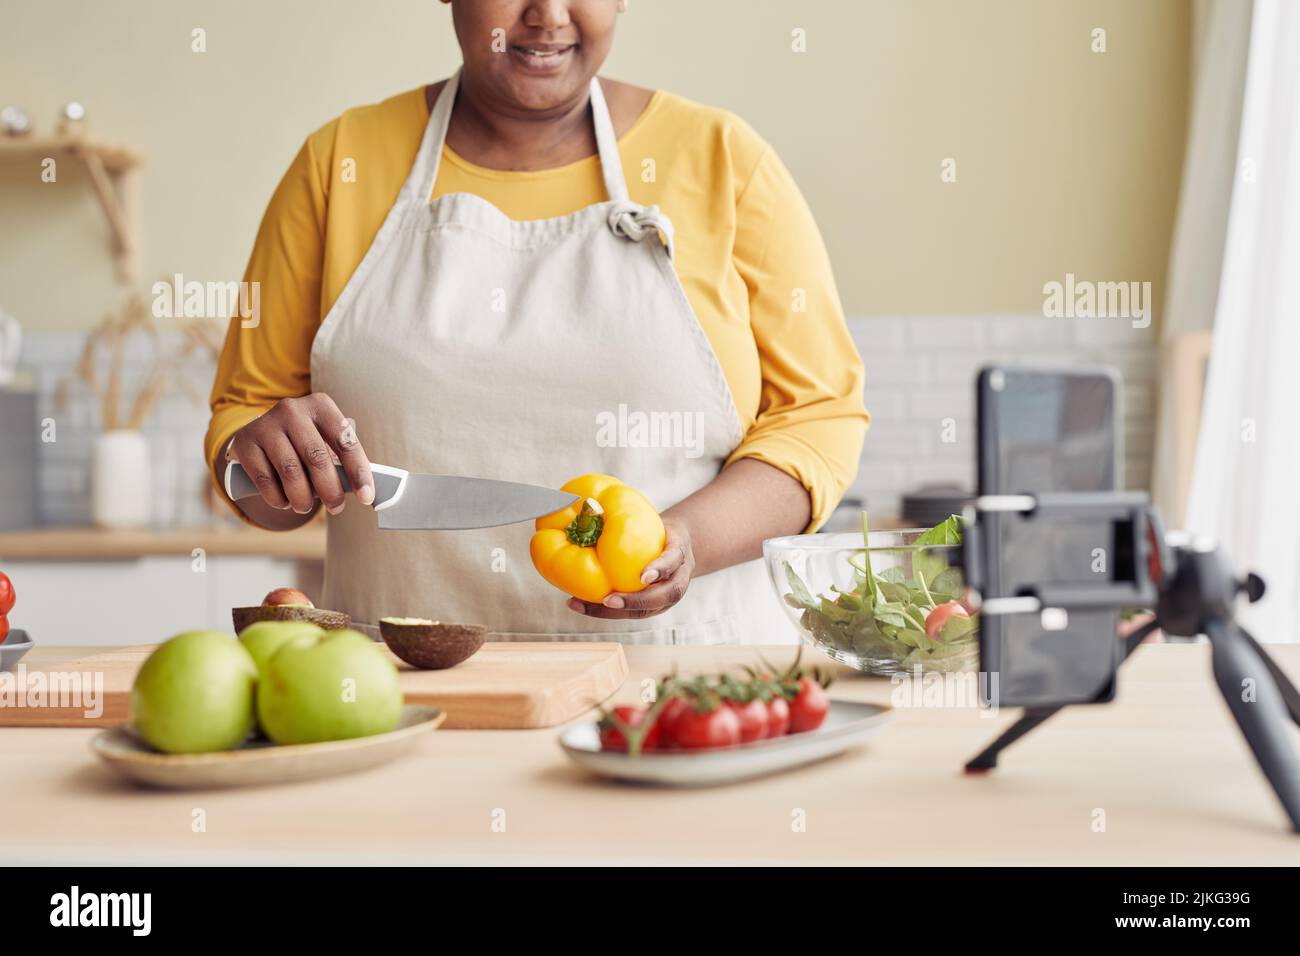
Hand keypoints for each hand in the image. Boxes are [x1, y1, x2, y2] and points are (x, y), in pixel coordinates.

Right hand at [227, 393, 373, 514]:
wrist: (258, 435)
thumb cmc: (302, 442)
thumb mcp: (324, 440)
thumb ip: (342, 460)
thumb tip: (366, 492)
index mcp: (320, 405)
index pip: (345, 441)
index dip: (358, 472)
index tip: (367, 497)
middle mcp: (292, 410)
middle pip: (317, 457)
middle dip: (330, 490)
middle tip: (336, 507)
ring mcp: (266, 424)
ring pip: (291, 471)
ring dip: (302, 497)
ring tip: (305, 507)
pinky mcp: (245, 442)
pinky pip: (265, 479)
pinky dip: (278, 498)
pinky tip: (284, 502)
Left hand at [568, 516, 694, 619]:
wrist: (678, 549)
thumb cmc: (660, 533)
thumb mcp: (655, 522)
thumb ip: (634, 519)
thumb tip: (590, 506)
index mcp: (680, 555)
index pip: (674, 561)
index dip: (660, 569)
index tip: (644, 576)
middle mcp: (677, 581)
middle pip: (663, 596)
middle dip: (635, 601)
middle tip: (608, 600)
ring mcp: (665, 598)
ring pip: (644, 611)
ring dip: (611, 612)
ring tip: (580, 605)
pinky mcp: (650, 608)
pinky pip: (628, 612)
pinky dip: (602, 611)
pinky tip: (576, 604)